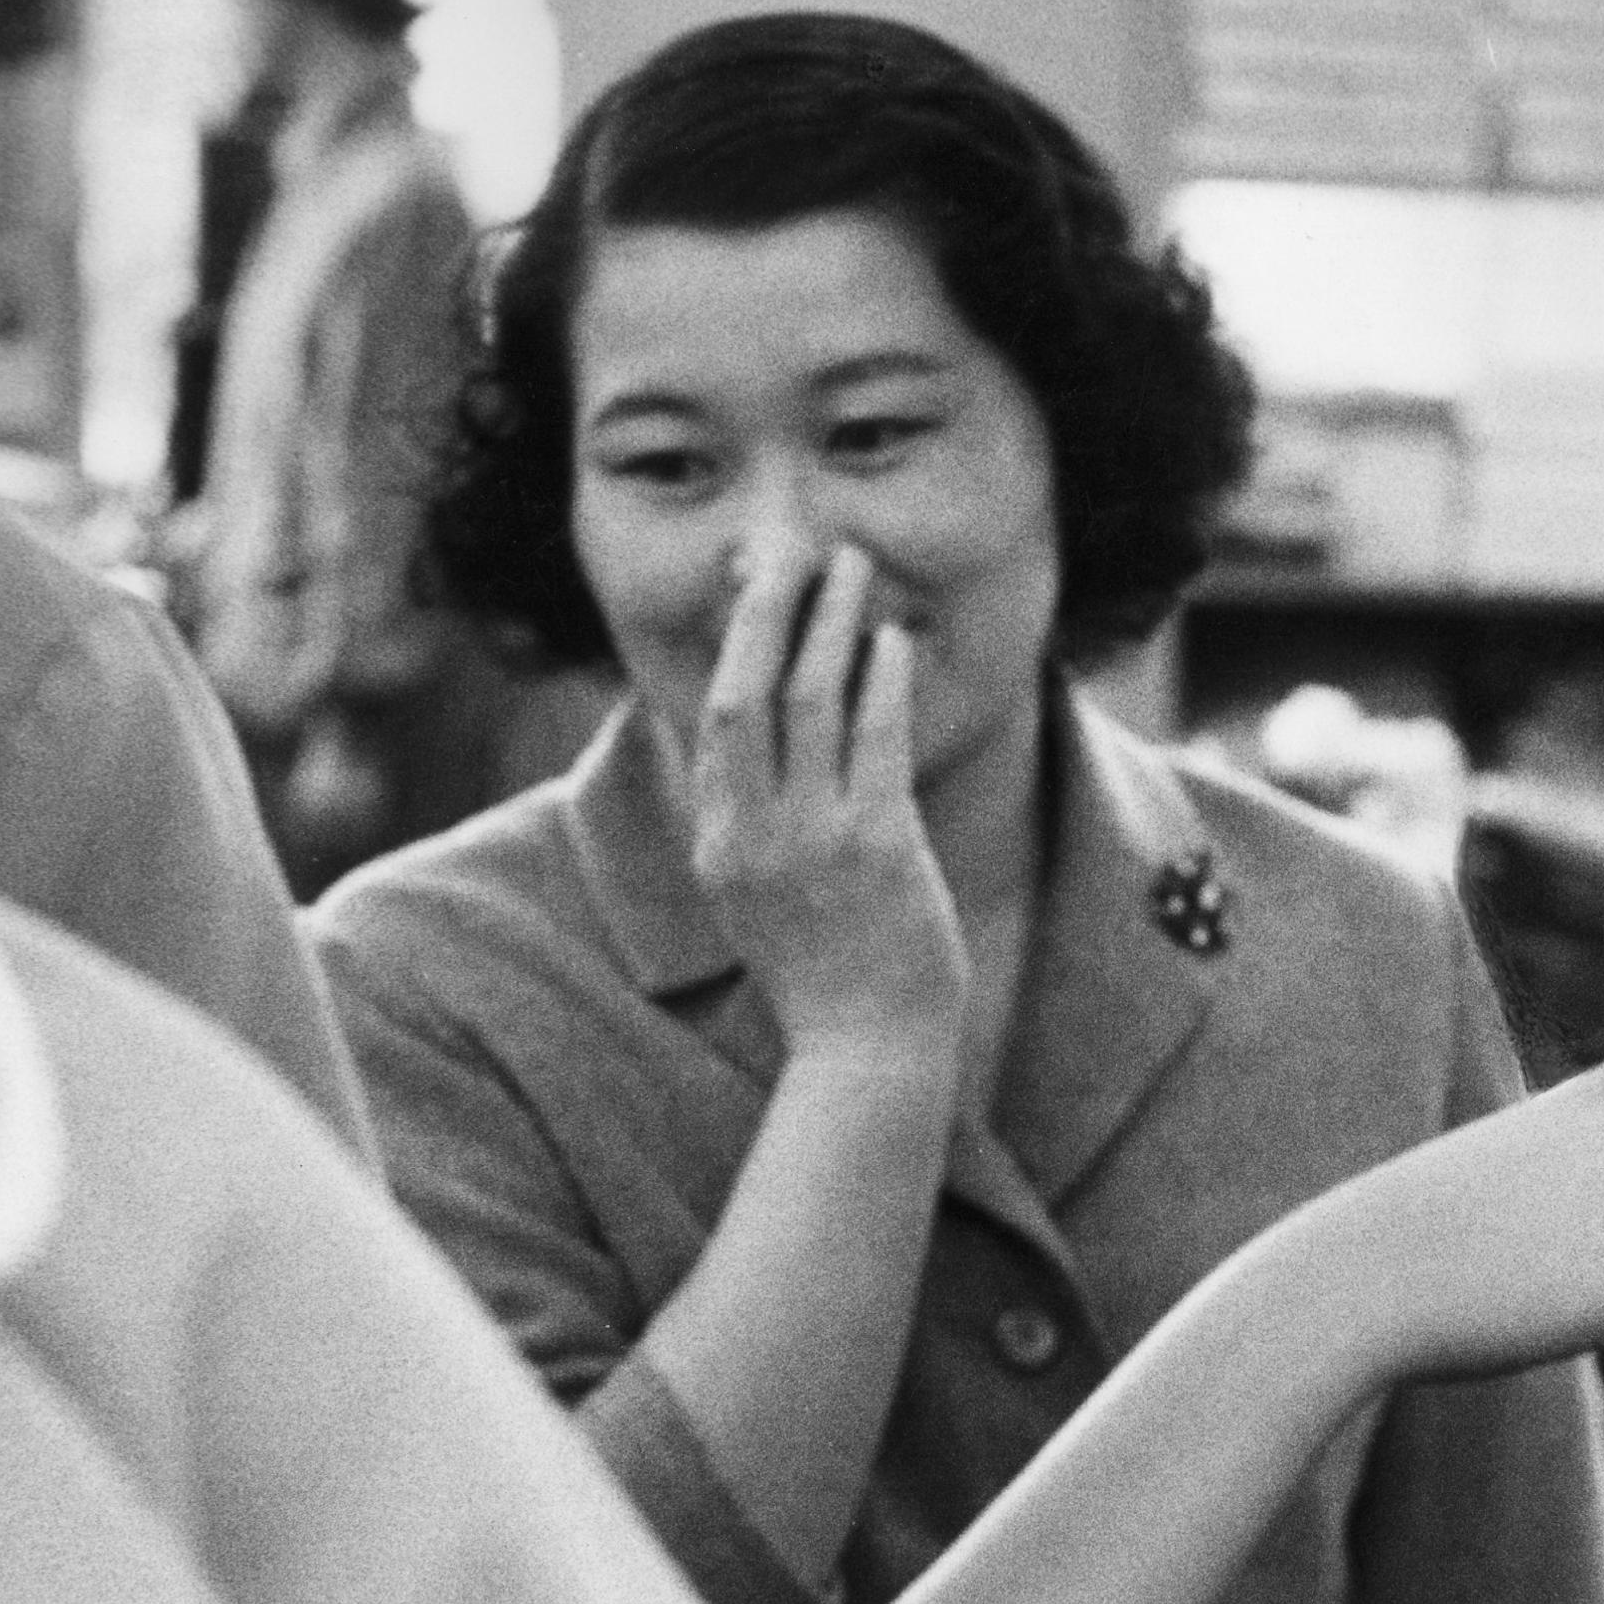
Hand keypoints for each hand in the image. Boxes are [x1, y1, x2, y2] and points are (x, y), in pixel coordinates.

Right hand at [686, 539, 966, 1064]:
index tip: (755, 591)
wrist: (867, 1051)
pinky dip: (880, 678)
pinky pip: (873, 739)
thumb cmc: (825, 977)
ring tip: (852, 569)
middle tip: (790, 552)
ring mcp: (811, 838)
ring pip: (809, 700)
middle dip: (766, 612)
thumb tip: (754, 758)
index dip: (733, 647)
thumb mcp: (758, 901)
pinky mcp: (875, 846)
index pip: (712, 723)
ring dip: (830, 623)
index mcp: (717, 845)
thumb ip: (750, 828)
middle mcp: (752, 834)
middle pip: (744, 692)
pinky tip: (891, 639)